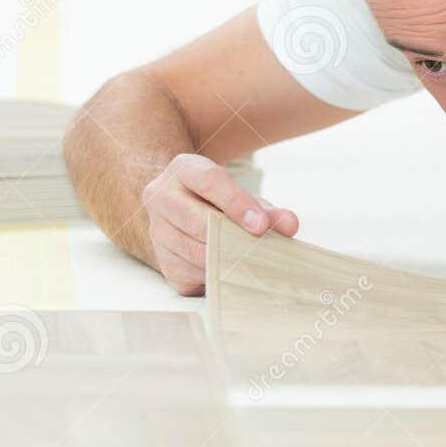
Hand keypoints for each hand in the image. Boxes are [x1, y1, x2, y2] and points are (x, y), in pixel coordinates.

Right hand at [139, 153, 297, 295]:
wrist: (184, 212)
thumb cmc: (220, 203)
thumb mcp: (244, 198)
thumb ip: (268, 209)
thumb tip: (289, 224)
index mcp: (184, 170)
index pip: (209, 181)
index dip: (237, 203)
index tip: (260, 225)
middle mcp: (161, 197)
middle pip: (197, 222)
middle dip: (233, 238)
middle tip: (261, 250)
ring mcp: (156, 230)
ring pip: (193, 252)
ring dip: (226, 260)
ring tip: (251, 261)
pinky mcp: (162, 261)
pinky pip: (191, 274)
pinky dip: (215, 276)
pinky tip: (231, 270)